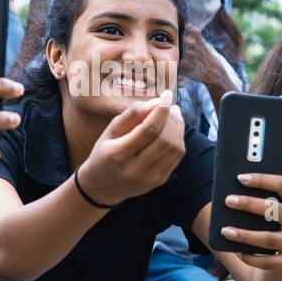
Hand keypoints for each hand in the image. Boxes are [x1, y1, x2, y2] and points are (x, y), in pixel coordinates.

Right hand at [77, 90, 185, 205]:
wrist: (102, 185)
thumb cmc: (106, 151)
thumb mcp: (111, 130)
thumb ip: (132, 114)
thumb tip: (156, 102)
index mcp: (117, 154)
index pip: (148, 130)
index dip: (161, 110)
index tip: (166, 95)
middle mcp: (134, 170)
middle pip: (164, 140)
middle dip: (172, 119)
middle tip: (171, 106)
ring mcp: (148, 179)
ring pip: (174, 149)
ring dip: (178, 128)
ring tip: (173, 115)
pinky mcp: (158, 182)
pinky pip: (176, 158)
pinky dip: (179, 140)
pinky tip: (173, 130)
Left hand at [220, 149, 281, 274]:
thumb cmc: (278, 222)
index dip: (262, 180)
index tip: (240, 178)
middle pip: (276, 211)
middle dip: (249, 204)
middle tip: (228, 200)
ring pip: (270, 239)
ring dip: (245, 235)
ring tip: (225, 230)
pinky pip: (269, 261)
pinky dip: (251, 257)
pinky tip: (236, 250)